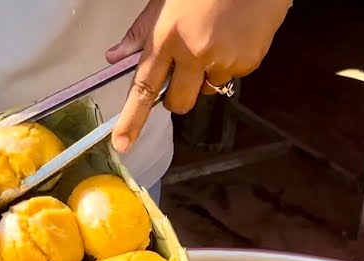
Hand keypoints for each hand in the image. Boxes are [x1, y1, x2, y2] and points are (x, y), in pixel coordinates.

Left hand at [108, 0, 292, 152]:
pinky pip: (232, 77)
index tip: (122, 144)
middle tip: (183, 70)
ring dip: (206, 76)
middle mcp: (194, 53)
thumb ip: (141, 31)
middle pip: (178, 103)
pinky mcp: (248, 63)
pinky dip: (230, 63)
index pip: (144, 87)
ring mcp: (223, 60)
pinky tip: (233, 35)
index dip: (132, 119)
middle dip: (177, 96)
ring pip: (207, 90)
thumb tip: (115, 56)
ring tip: (214, 38)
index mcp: (168, 36)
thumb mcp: (165, 0)